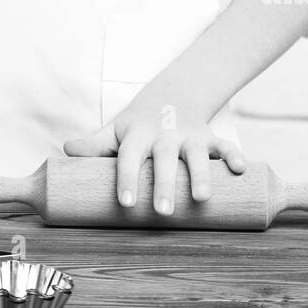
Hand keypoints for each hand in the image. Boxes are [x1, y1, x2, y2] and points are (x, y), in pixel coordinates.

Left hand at [64, 97, 244, 216]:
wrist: (171, 95)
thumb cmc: (137, 125)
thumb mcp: (114, 131)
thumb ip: (93, 145)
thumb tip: (65, 152)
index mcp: (137, 135)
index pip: (129, 156)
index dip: (127, 178)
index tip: (125, 203)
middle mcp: (164, 134)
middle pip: (164, 159)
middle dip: (165, 185)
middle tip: (163, 212)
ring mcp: (189, 135)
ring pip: (196, 154)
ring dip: (201, 175)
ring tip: (202, 199)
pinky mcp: (210, 138)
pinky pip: (224, 145)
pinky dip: (233, 155)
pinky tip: (241, 169)